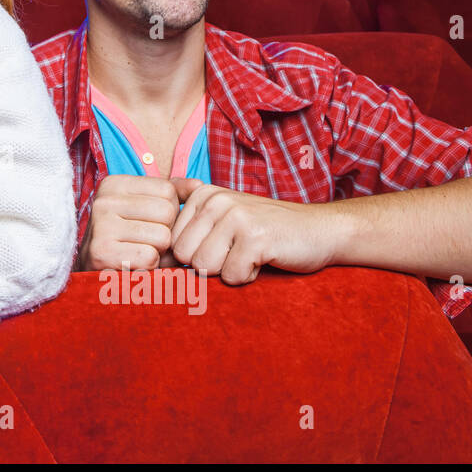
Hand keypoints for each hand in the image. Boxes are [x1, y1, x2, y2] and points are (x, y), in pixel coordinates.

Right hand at [80, 174, 183, 270]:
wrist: (93, 272)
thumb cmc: (127, 239)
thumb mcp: (146, 209)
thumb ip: (172, 194)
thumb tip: (198, 186)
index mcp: (114, 184)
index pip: (167, 191)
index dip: (169, 213)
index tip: (150, 223)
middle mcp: (104, 200)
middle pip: (167, 212)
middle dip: (166, 233)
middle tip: (146, 242)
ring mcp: (100, 225)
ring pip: (162, 236)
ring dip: (159, 252)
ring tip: (139, 253)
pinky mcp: (102, 252)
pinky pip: (150, 257)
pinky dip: (148, 267)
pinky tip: (133, 265)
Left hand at [169, 178, 339, 284]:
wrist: (320, 230)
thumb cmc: (267, 231)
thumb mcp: (223, 219)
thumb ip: (188, 228)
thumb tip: (151, 255)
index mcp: (202, 195)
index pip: (173, 243)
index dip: (196, 255)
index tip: (222, 245)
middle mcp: (215, 201)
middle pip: (185, 256)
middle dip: (210, 265)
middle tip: (237, 251)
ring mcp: (236, 216)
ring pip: (204, 267)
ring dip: (229, 270)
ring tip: (250, 253)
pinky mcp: (255, 237)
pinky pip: (231, 276)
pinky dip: (248, 276)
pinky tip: (264, 259)